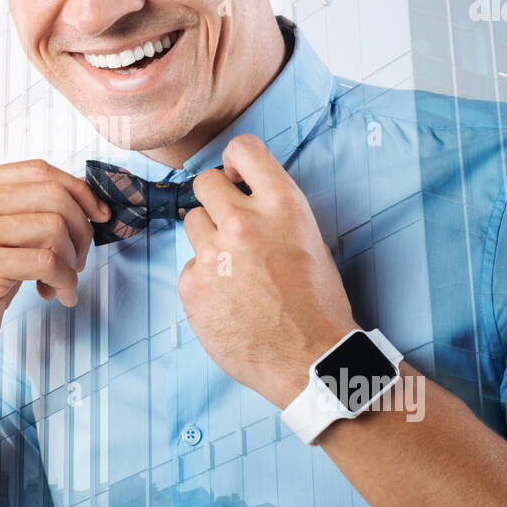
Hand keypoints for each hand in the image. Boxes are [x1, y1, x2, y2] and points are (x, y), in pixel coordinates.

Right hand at [0, 159, 110, 381]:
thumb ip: (19, 211)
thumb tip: (83, 202)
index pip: (38, 170)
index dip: (79, 190)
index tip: (98, 214)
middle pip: (53, 195)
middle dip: (81, 230)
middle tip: (80, 259)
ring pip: (55, 228)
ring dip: (73, 261)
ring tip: (62, 282)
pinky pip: (49, 263)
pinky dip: (65, 281)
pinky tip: (57, 294)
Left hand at [178, 134, 358, 406]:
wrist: (311, 359)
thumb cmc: (317, 301)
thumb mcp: (308, 237)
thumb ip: (272, 209)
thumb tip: (241, 190)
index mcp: (281, 205)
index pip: (243, 147)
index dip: (235, 161)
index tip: (237, 178)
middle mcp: (244, 222)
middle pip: (205, 183)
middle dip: (216, 199)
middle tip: (232, 225)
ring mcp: (213, 254)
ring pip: (192, 222)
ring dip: (208, 239)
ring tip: (236, 269)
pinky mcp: (192, 285)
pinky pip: (188, 266)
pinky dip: (204, 280)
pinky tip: (229, 300)